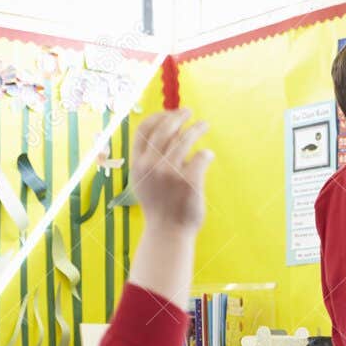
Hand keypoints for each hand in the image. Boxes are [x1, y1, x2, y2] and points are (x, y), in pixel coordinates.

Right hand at [130, 109, 211, 231]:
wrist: (168, 233)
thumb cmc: (159, 207)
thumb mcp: (143, 182)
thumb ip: (149, 159)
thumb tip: (167, 133)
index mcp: (138, 163)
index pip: (145, 129)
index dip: (159, 117)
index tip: (170, 113)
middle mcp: (151, 165)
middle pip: (166, 129)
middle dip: (179, 116)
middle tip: (190, 112)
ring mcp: (170, 173)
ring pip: (185, 139)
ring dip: (196, 128)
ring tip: (204, 125)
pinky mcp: (189, 181)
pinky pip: (201, 157)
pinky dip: (206, 153)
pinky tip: (208, 155)